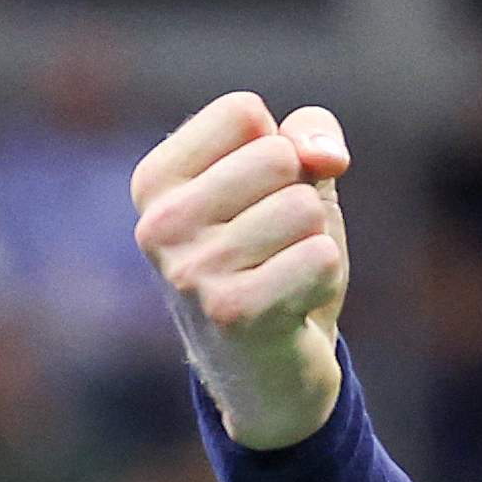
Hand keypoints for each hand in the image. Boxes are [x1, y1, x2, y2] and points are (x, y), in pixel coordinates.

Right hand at [132, 91, 354, 450]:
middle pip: (276, 156)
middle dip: (300, 197)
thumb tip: (326, 155)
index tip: (260, 198)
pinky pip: (320, 256)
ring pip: (303, 207)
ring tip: (283, 275)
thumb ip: (309, 134)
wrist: (269, 368)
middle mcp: (158, 224)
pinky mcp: (233, 312)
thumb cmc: (274, 257)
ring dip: (313, 242)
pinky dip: (324, 278)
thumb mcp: (291, 180)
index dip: (278, 149)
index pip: (243, 112)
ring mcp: (190, 271)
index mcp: (155, 182)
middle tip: (276, 245)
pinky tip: (293, 305)